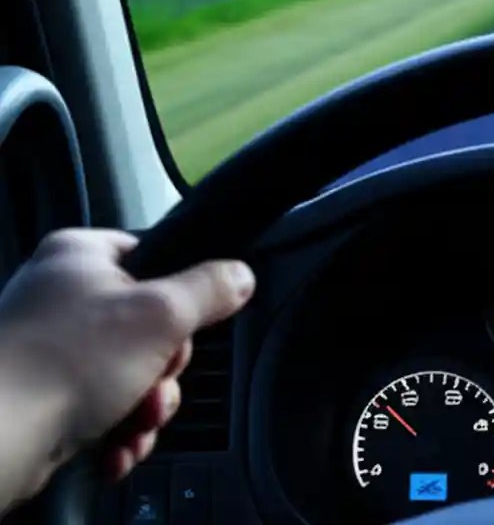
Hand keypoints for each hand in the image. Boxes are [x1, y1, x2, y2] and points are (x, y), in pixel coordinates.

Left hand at [0, 228, 253, 510]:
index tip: (185, 326)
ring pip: (131, 374)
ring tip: (134, 423)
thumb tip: (240, 275)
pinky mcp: (45, 395)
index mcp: (80, 256)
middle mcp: (60, 296)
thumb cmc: (61, 364)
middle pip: (150, 327)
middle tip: (156, 381)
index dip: (181, 297)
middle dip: (165, 371)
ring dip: (147, 407)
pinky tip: (116, 446)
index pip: (155, 258)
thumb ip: (210, 290)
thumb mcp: (161, 314)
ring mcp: (50, 348)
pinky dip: (118, 431)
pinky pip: (103, 409)